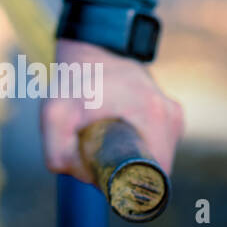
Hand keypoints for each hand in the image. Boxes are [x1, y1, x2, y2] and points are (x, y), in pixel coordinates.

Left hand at [40, 39, 183, 185]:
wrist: (91, 41)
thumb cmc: (75, 76)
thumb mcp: (55, 113)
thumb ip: (58, 151)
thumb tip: (83, 177)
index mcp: (156, 118)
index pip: (155, 176)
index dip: (129, 185)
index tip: (104, 175)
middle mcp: (171, 116)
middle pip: (154, 167)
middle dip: (125, 169)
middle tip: (95, 152)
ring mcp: (172, 112)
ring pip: (154, 154)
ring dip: (130, 154)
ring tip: (102, 137)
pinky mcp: (166, 109)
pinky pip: (153, 139)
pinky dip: (134, 141)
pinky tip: (113, 129)